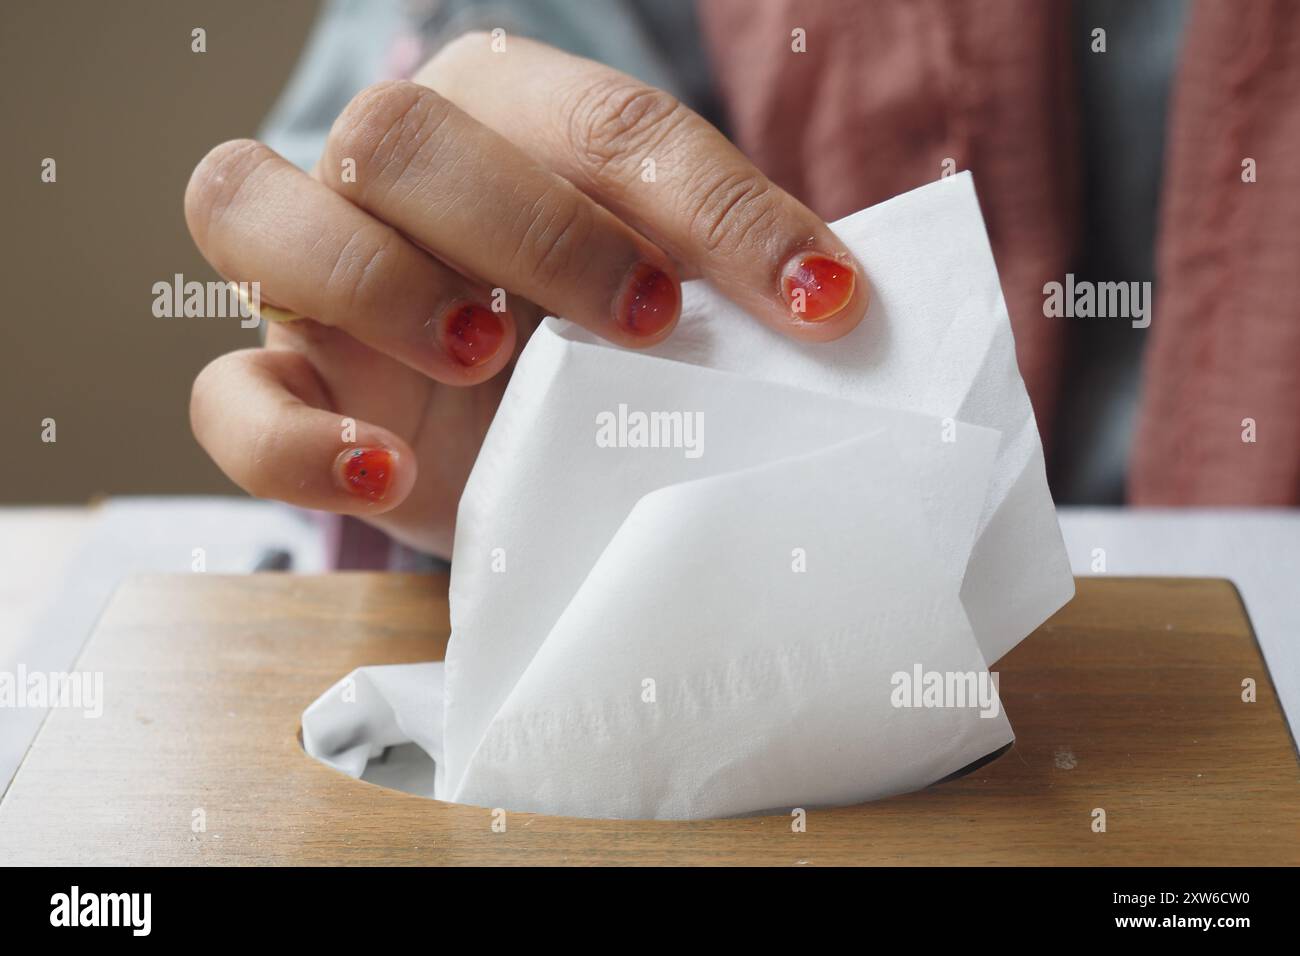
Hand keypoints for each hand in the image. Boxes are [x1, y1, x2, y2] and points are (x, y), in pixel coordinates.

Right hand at [185, 34, 869, 556]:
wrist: (530, 463)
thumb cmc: (613, 364)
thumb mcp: (678, 315)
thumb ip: (733, 295)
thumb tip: (847, 312)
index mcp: (507, 120)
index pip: (605, 125)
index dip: (716, 208)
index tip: (821, 303)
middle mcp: (387, 174)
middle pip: (398, 132)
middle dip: (532, 225)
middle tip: (642, 324)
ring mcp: (308, 281)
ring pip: (249, 202)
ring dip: (376, 279)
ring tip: (484, 359)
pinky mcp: (278, 390)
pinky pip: (221, 397)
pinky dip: (293, 440)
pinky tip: (386, 475)